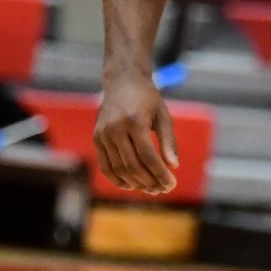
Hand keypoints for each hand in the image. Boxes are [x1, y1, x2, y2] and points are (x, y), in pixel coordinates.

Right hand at [92, 74, 178, 193]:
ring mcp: (103, 134)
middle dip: (149, 182)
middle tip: (162, 189)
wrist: (122, 81)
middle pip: (132, 166)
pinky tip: (131, 185)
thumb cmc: (147, 99)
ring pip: (118, 169)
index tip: (171, 184)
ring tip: (150, 189)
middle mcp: (116, 128)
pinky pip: (105, 166)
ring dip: (135, 184)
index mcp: (134, 121)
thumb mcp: (163, 115)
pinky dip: (117, 180)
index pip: (148, 157)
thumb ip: (169, 141)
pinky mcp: (96, 138)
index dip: (160, 174)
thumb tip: (174, 166)